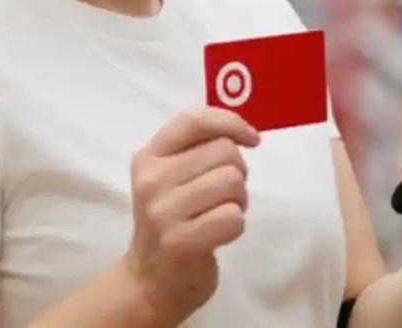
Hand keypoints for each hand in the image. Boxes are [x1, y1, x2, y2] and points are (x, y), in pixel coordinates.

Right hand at [123, 107, 260, 321]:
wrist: (150, 281)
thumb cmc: (171, 221)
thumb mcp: (170, 177)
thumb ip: (198, 148)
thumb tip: (246, 133)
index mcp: (149, 157)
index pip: (195, 120)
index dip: (232, 123)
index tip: (252, 139)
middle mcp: (152, 180)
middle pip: (225, 152)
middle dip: (237, 173)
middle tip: (222, 196)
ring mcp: (164, 212)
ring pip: (233, 182)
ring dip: (238, 200)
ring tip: (218, 214)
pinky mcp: (181, 242)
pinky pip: (233, 217)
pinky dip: (235, 226)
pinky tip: (217, 234)